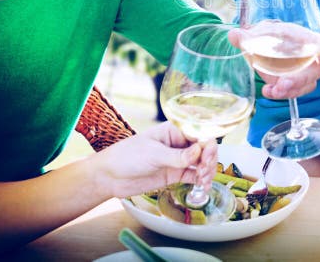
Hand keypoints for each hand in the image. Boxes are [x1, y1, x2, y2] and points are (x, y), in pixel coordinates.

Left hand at [93, 122, 217, 198]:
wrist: (110, 176)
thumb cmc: (127, 156)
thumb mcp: (153, 154)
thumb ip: (177, 156)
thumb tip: (199, 152)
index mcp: (174, 130)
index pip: (199, 133)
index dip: (207, 144)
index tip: (207, 157)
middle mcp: (179, 143)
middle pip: (204, 149)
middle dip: (209, 160)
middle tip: (204, 172)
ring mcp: (178, 159)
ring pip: (202, 163)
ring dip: (207, 172)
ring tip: (202, 182)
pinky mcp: (175, 174)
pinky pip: (194, 176)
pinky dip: (201, 181)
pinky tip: (202, 188)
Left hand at [228, 27, 319, 99]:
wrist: (271, 47)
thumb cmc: (273, 37)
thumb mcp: (260, 34)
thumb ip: (248, 36)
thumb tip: (234, 35)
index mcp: (305, 39)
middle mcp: (309, 58)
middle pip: (314, 71)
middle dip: (298, 81)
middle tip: (282, 84)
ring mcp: (303, 73)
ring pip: (304, 85)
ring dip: (290, 91)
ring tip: (273, 91)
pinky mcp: (295, 85)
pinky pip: (294, 92)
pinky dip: (281, 94)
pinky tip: (268, 91)